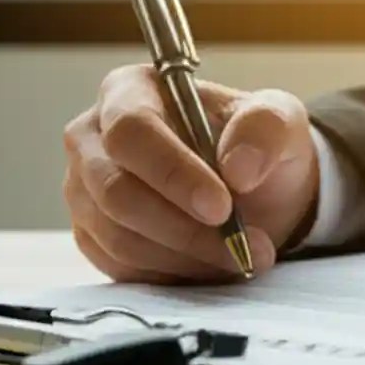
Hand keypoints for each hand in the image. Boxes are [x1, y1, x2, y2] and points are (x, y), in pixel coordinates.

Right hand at [63, 65, 319, 282]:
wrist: (253, 189)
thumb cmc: (254, 144)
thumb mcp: (279, 120)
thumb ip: (265, 129)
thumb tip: (238, 169)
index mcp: (129, 91)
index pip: (131, 130)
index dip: (172, 172)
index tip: (221, 207)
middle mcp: (92, 138)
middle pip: (116, 191)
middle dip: (184, 228)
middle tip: (242, 246)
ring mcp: (85, 190)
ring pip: (119, 237)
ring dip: (186, 256)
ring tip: (241, 257)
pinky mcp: (91, 235)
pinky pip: (121, 267)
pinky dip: (172, 274)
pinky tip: (211, 266)